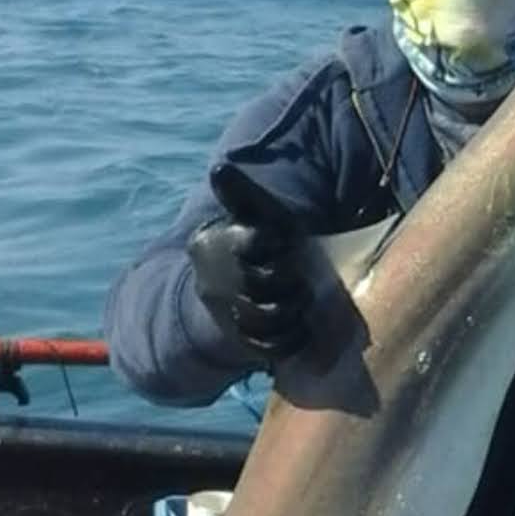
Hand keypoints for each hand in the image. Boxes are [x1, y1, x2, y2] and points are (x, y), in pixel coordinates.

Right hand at [187, 168, 314, 361]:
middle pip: (261, 281)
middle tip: (298, 271)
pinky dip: (292, 336)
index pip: (254, 241)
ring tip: (300, 296)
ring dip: (292, 307)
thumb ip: (239, 193)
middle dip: (287, 276)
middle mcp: (214, 281)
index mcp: (214, 244)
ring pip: (268, 316)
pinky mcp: (240, 341)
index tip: (284, 238)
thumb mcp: (248, 212)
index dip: (276, 240)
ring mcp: (225, 313)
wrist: (223, 284)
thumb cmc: (250, 237)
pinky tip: (300, 323)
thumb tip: (219, 168)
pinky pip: (272, 346)